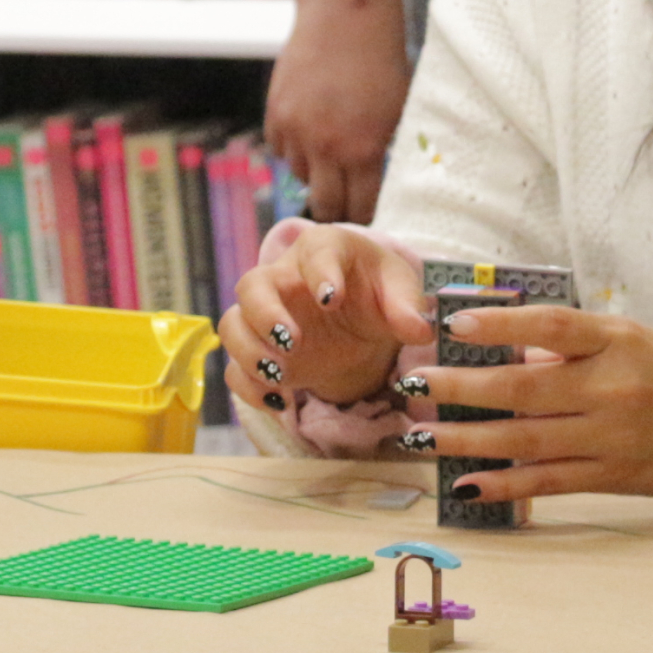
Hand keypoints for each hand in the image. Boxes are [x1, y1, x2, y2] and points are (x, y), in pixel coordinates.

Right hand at [220, 221, 430, 410]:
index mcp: (322, 250)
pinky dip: (249, 387)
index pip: (314, 251)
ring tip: (280, 376)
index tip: (331, 300)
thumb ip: (408, 306)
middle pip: (252, 286)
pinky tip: (279, 401)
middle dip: (265, 315)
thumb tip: (420, 329)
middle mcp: (283, 278)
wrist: (362, 325)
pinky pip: (236, 368)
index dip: (319, 272)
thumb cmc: (377, 292)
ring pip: (233, 325)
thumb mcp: (399, 291)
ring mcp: (265, 317)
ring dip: (248, 352)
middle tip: (292, 342)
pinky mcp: (261, 353)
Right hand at [265, 0, 410, 223]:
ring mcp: (296, 131)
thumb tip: (381, 187)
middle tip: (346, 201)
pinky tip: (311, 129)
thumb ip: (387, 152)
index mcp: (363, 150)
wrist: (344, 18)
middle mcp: (326, 147)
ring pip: (300, 175)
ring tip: (331, 150)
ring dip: (315, 171)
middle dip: (337, 208)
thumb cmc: (381, 63)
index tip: (367, 217)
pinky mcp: (275, 114)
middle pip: (324, 204)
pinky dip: (294, 147)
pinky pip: (281, 150)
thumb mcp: (398, 112)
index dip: (365, 217)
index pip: (359, 209)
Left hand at [405, 305, 652, 500]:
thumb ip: (571, 348)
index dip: (501, 324)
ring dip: (467, 440)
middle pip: (523, 389)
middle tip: (413, 387)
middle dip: (460, 389)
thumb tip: (504, 354)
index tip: (453, 322)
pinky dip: (505, 483)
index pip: (551, 327)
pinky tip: (467, 483)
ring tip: (423, 437)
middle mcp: (613, 387)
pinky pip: (550, 482)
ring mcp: (614, 435)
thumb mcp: (632, 339)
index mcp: (617, 340)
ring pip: (527, 440)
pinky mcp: (617, 476)